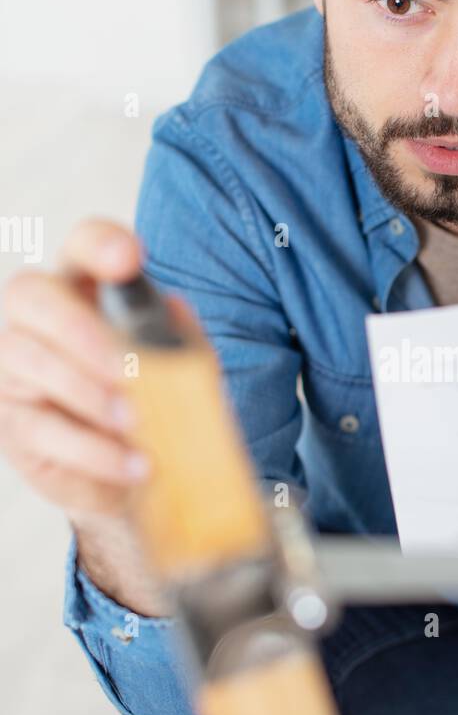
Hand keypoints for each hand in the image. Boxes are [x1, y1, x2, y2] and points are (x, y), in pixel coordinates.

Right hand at [0, 218, 194, 519]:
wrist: (145, 470)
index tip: (129, 259)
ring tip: (136, 422)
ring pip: (29, 361)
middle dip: (80, 328)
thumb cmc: (159, 401)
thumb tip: (174, 311)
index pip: (82, 246)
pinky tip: (133, 464)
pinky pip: (42, 429)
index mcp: (86, 288)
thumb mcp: (183, 367)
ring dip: (88, 393)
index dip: (101, 244)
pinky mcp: (14, 423)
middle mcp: (37, 317)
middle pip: (31, 294)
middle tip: (128, 367)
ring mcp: (15, 368)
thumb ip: (181, 338)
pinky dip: (94, 450)